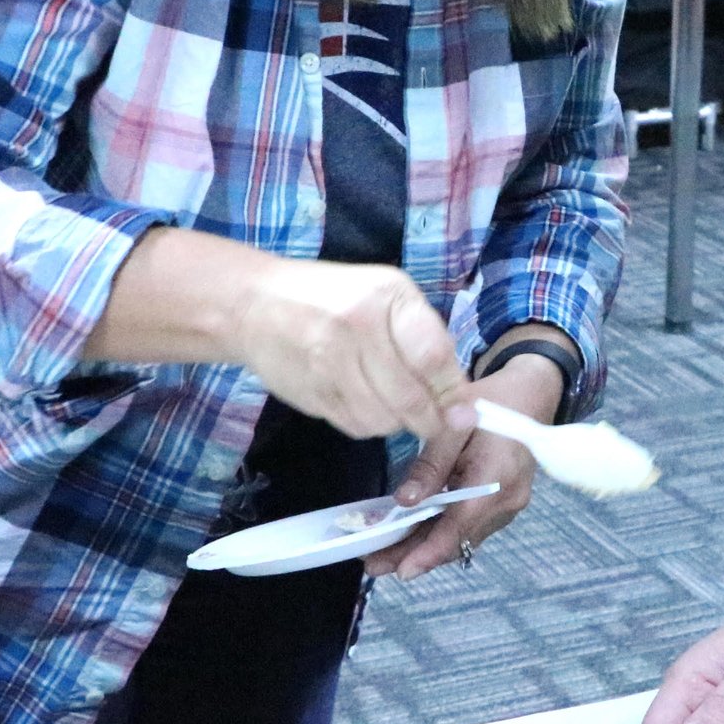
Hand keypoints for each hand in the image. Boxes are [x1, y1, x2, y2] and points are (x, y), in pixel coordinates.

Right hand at [232, 256, 465, 438]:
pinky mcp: (309, 394)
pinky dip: (370, 424)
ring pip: (382, 420)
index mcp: (386, 297)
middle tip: (437, 423)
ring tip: (398, 408)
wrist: (256, 304)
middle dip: (431, 420)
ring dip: (399, 424)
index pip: (432, 356)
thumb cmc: (336, 296)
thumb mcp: (388, 296)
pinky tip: (367, 404)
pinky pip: (354, 426)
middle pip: (409, 397)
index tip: (467, 413)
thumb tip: (461, 399)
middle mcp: (357, 329)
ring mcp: (329, 364)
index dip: (454, 393)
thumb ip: (426, 339)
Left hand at [361, 349, 561, 579]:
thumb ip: (431, 464)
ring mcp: (509, 506)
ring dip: (427, 545)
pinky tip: (416, 533)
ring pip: (464, 536)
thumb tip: (404, 501)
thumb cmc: (492, 403)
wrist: (532, 395)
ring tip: (387, 552)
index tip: (400, 571)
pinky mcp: (505, 504)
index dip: (429, 552)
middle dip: (417, 554)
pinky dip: (443, 532)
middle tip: (375, 565)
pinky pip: (471, 525)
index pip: (459, 526)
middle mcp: (507, 501)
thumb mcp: (455, 424)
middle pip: (458, 538)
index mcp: (497, 479)